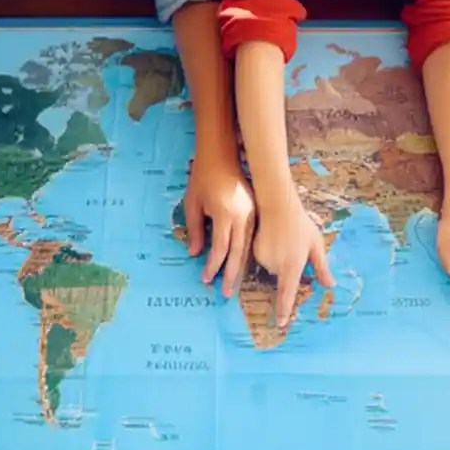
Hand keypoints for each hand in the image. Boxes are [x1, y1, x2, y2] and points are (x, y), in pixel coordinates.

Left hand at [183, 157, 255, 296]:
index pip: (220, 249)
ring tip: (234, 282)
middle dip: (231, 274)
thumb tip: (195, 253)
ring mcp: (253, 213)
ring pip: (248, 246)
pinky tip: (242, 263)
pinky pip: (252, 236)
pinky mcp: (257, 210)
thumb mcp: (193, 205)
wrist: (221, 155)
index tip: (205, 279)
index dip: (212, 266)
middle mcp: (243, 216)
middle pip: (238, 253)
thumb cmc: (202, 179)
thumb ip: (195, 230)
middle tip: (226, 293)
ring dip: (240, 265)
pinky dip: (247, 252)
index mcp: (225, 215)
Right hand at [252, 187, 334, 325]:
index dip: (284, 310)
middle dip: (288, 269)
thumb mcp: (316, 245)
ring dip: (279, 259)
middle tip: (294, 250)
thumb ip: (321, 267)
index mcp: (292, 266)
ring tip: (285, 241)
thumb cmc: (300, 225)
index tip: (281, 324)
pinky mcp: (254, 251)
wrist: (277, 205)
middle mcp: (276, 266)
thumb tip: (330, 285)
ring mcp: (263, 259)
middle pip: (282, 278)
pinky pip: (263, 259)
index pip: (287, 294)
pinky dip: (270, 253)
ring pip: (272, 267)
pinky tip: (275, 239)